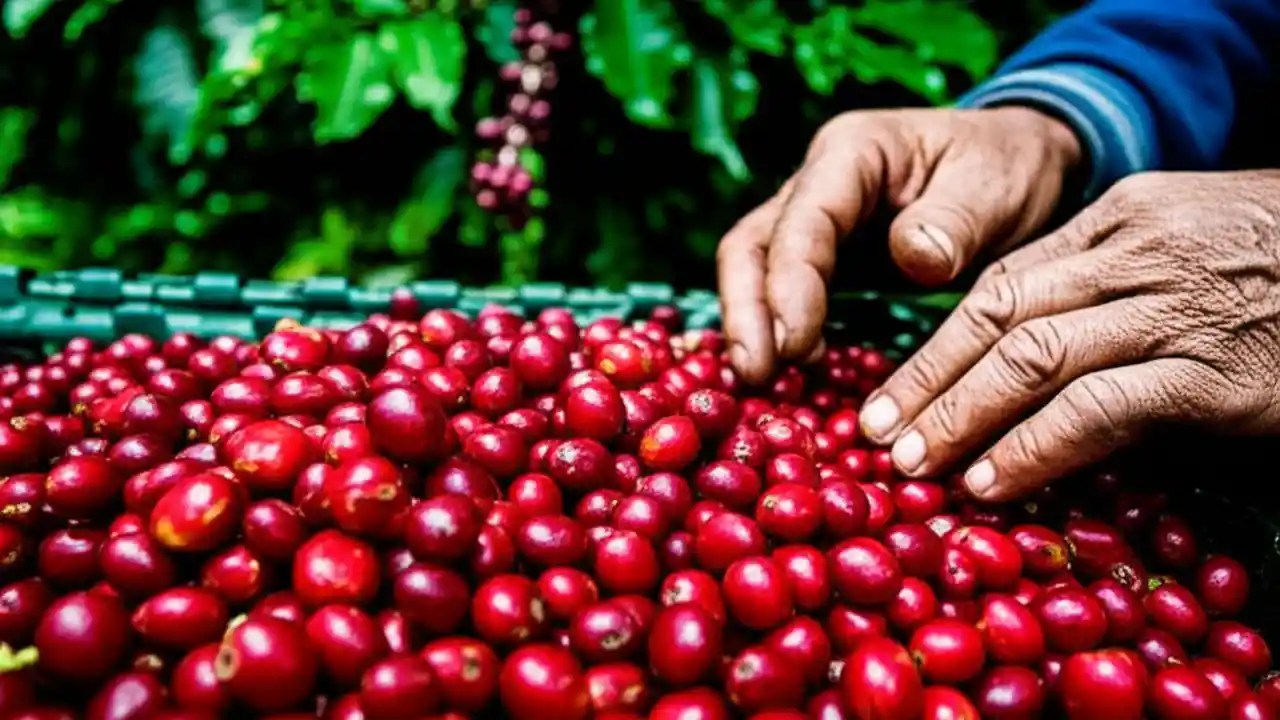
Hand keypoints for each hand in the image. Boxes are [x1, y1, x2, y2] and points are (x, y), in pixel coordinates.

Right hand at [717, 106, 1082, 383]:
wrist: (1017, 163)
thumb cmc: (1008, 167)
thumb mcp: (997, 186)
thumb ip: (955, 220)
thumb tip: (912, 259)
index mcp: (855, 152)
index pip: (804, 220)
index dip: (790, 284)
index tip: (795, 344)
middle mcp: (816, 182)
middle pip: (753, 245)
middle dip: (746, 311)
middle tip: (754, 376)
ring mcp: (812, 221)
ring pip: (754, 270)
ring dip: (751, 328)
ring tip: (761, 385)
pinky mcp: (822, 259)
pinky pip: (781, 295)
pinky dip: (776, 335)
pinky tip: (788, 381)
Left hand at [860, 170, 1279, 500]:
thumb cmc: (1270, 265)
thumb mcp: (1178, 248)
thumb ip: (1099, 287)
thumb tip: (1013, 359)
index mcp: (1113, 221)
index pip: (996, 286)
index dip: (932, 348)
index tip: (885, 397)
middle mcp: (1132, 255)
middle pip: (998, 319)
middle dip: (927, 384)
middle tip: (875, 438)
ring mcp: (1174, 310)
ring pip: (1034, 359)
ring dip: (964, 419)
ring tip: (916, 467)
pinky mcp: (1215, 373)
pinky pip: (1101, 408)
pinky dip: (1038, 446)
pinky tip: (995, 481)